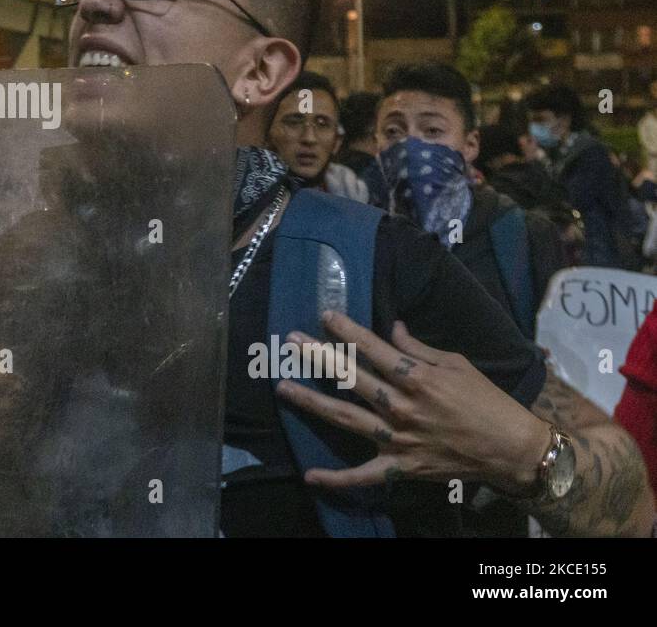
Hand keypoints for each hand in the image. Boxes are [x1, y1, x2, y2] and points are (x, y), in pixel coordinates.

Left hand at [274, 311, 549, 494]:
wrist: (512, 449)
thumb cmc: (486, 401)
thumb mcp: (457, 364)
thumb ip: (419, 348)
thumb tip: (392, 328)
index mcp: (418, 378)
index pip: (374, 348)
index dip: (347, 330)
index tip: (324, 315)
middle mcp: (403, 406)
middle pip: (352, 378)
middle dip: (319, 357)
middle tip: (290, 341)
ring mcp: (399, 438)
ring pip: (347, 418)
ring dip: (312, 402)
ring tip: (283, 387)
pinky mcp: (401, 466)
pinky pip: (364, 476)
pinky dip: (337, 479)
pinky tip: (310, 475)